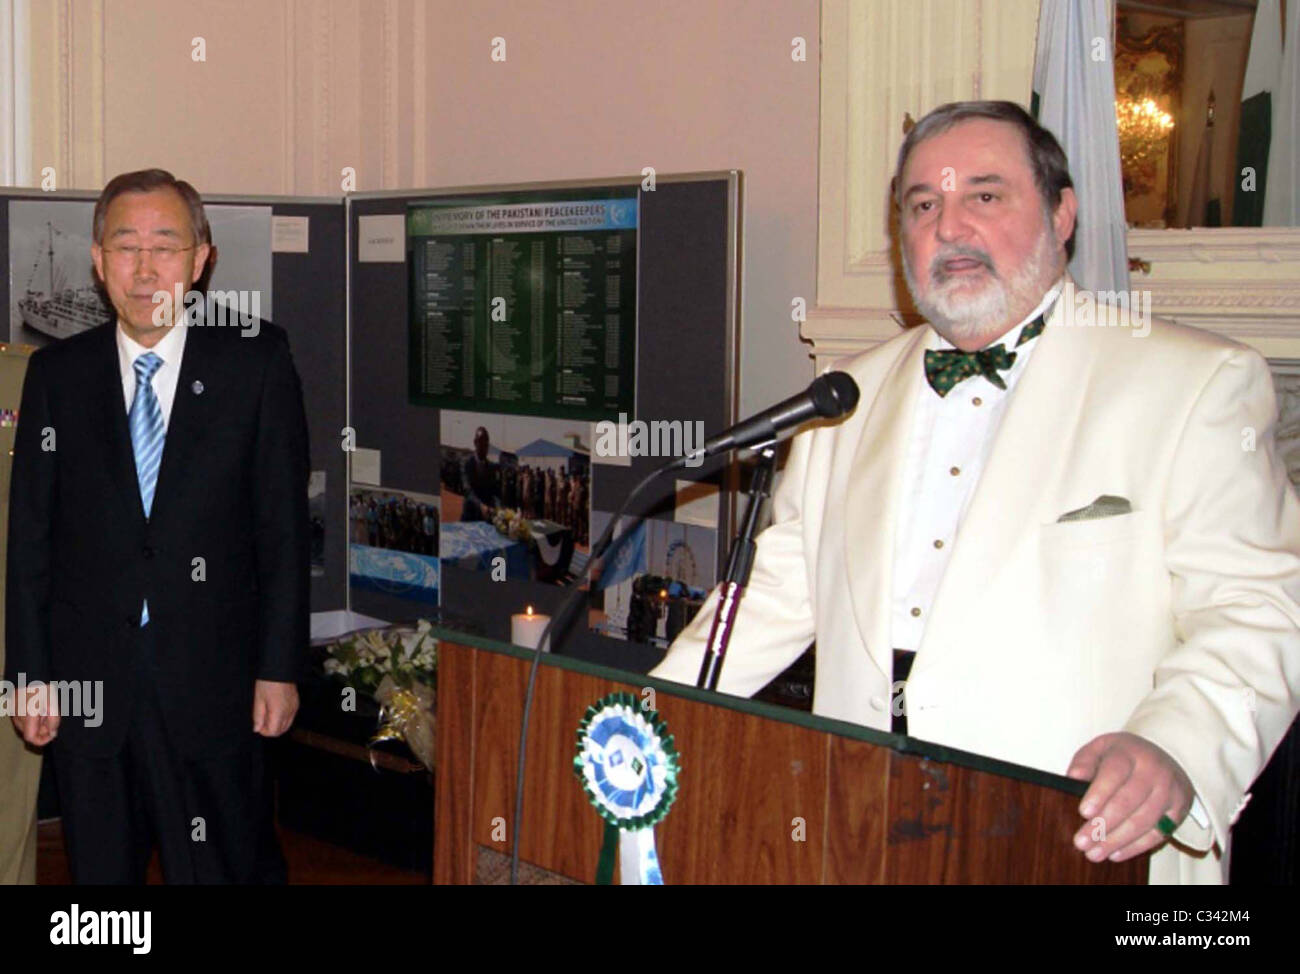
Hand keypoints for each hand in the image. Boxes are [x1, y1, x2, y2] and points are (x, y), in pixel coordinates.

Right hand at [12, 683, 60, 746]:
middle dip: (42, 731)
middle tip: (51, 720)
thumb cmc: (43, 687)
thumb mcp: (53, 704)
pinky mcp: (12, 708)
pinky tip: (38, 708)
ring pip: (25, 726)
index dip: (42, 740)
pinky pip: (21, 719)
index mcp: (28, 716)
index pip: (31, 738)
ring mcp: (13, 713)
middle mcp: (17, 717)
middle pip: (28, 733)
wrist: (29, 673)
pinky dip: (30, 719)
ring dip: (36, 724)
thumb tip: (53, 733)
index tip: (53, 734)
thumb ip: (54, 721)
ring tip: (45, 711)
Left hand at [252, 680, 298, 736]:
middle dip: (271, 729)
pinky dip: (283, 718)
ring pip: (287, 724)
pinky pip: (291, 716)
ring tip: (268, 714)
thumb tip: (257, 728)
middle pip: (281, 730)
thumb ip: (258, 716)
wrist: (280, 669)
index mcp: (279, 712)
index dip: (264, 731)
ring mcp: (294, 707)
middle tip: (262, 721)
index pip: (273, 732)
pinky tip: (276, 709)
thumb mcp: (258, 699)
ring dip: (277, 724)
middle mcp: (289, 712)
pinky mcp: (296, 703)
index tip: (258, 725)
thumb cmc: (268, 682)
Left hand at [1067, 731, 1193, 863]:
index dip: (1099, 793)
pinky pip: (1158, 833)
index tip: (1084, 812)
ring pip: (1143, 820)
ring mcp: (1169, 790)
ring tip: (1095, 853)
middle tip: (1082, 841)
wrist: (1159, 756)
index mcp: (1130, 752)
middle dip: (1103, 824)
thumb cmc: (1122, 756)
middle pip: (1128, 801)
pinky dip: (1136, 846)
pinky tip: (1116, 853)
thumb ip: (1085, 761)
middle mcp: (1153, 770)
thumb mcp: (1100, 749)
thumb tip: (1073, 777)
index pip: (1114, 773)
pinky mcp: (1179, 809)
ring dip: (1117, 840)